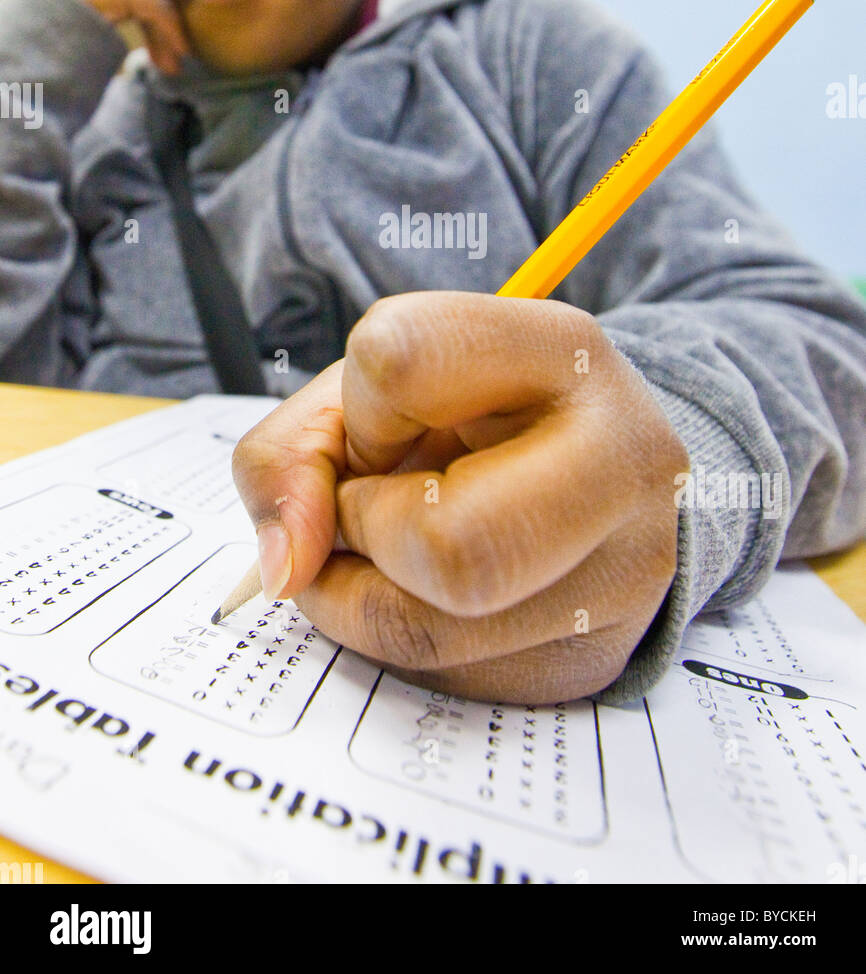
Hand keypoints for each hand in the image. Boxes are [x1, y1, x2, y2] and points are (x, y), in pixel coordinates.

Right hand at [31, 0, 189, 75]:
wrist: (25, 35)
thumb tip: (131, 8)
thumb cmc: (44, 20)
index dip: (141, 6)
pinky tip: (179, 51)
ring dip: (163, 32)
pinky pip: (154, 7)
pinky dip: (169, 30)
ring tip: (171, 63)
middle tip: (167, 56)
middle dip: (154, 22)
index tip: (150, 35)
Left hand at [231, 291, 689, 703]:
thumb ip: (296, 451)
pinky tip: (432, 596)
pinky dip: (401, 643)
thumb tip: (286, 566)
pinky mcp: (594, 660)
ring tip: (392, 556)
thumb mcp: (379, 392)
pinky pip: (444, 682)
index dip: (360, 413)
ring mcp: (624, 573)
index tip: (380, 433)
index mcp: (562, 353)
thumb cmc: (476, 423)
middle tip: (372, 512)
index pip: (399, 363)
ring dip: (364, 598)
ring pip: (429, 633)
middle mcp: (620, 459)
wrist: (602, 478)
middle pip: (443, 542)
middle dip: (367, 531)